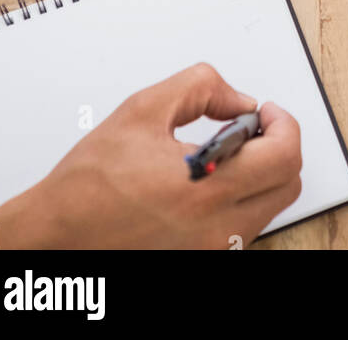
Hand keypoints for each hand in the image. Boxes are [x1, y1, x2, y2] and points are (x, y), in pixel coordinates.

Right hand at [0, 64, 301, 249]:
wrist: (58, 232)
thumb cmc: (90, 181)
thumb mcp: (144, 108)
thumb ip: (202, 88)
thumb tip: (239, 100)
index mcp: (205, 188)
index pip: (285, 156)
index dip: (283, 122)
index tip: (264, 111)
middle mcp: (215, 227)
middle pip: (288, 185)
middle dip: (279, 146)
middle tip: (252, 127)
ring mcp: (210, 249)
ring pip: (270, 207)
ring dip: (261, 172)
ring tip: (225, 152)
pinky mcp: (201, 259)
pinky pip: (243, 225)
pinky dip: (241, 196)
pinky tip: (208, 178)